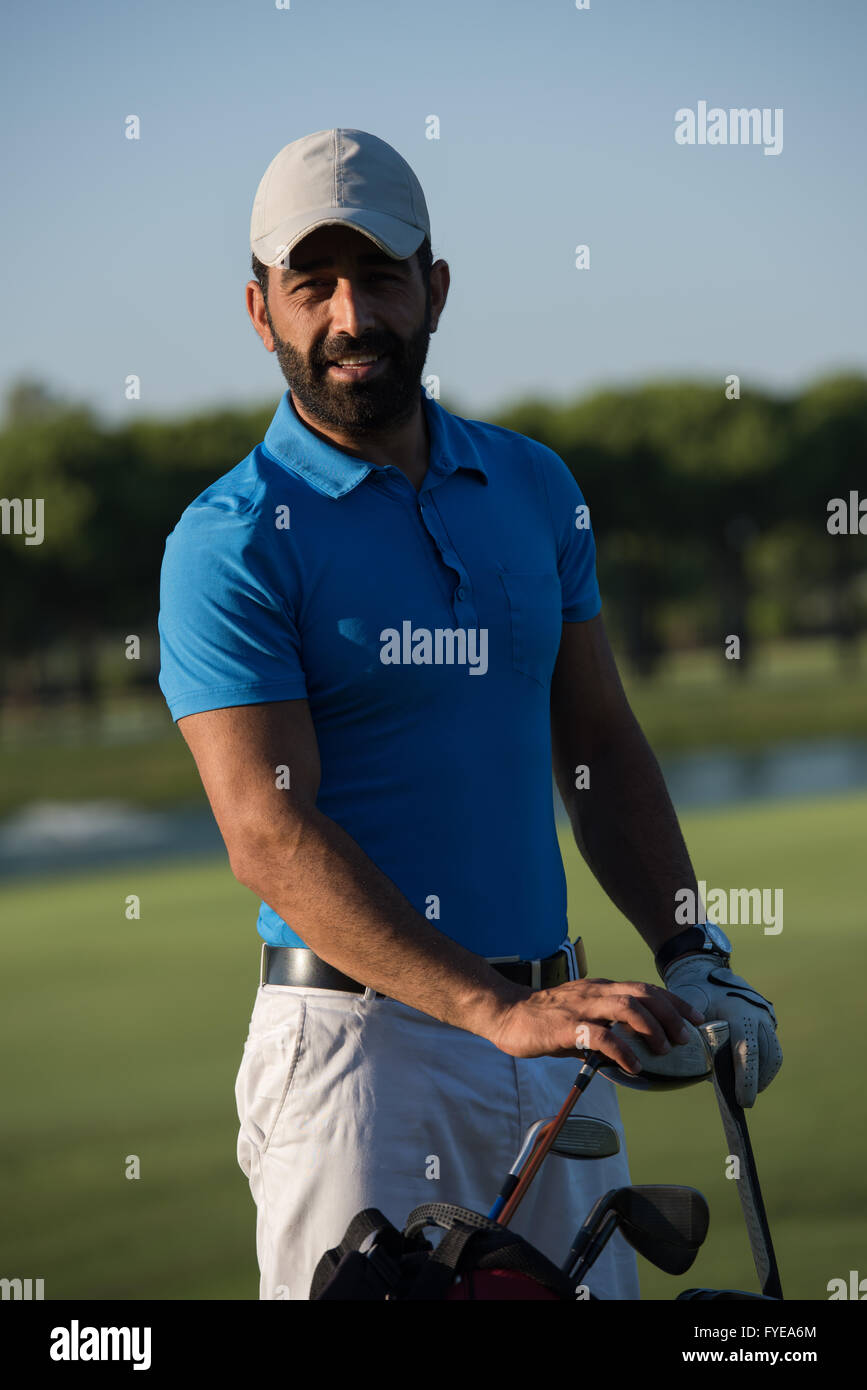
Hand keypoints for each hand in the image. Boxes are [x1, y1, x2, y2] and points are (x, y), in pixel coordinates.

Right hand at [489, 976, 705, 1070]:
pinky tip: (633, 1066)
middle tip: (684, 1038)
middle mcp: (595, 992)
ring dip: (651, 1028)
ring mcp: (581, 1007)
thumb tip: (630, 1050)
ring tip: (662, 1050)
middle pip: (643, 994)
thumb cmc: (543, 1018)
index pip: (645, 988)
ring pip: (627, 1007)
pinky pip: (601, 1036)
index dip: (674, 1002)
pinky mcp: (567, 1026)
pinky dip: (623, 1051)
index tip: (695, 1018)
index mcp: (601, 988)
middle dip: (670, 1014)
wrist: (506, 1014)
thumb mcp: (580, 1016)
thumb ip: (605, 1027)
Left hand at [661, 956, 781, 1106]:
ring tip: (749, 1090)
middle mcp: (758, 1014)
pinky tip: (752, 1074)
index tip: (743, 1101)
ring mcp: (766, 1015)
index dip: (746, 1079)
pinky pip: (772, 1045)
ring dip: (764, 1073)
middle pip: (767, 1056)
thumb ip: (691, 1031)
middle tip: (746, 1101)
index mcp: (739, 1013)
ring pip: (774, 1052)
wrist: (705, 969)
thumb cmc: (694, 991)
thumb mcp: (688, 1007)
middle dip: (757, 1081)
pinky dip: (766, 1062)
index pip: (747, 1052)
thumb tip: (695, 1065)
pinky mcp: (768, 1018)